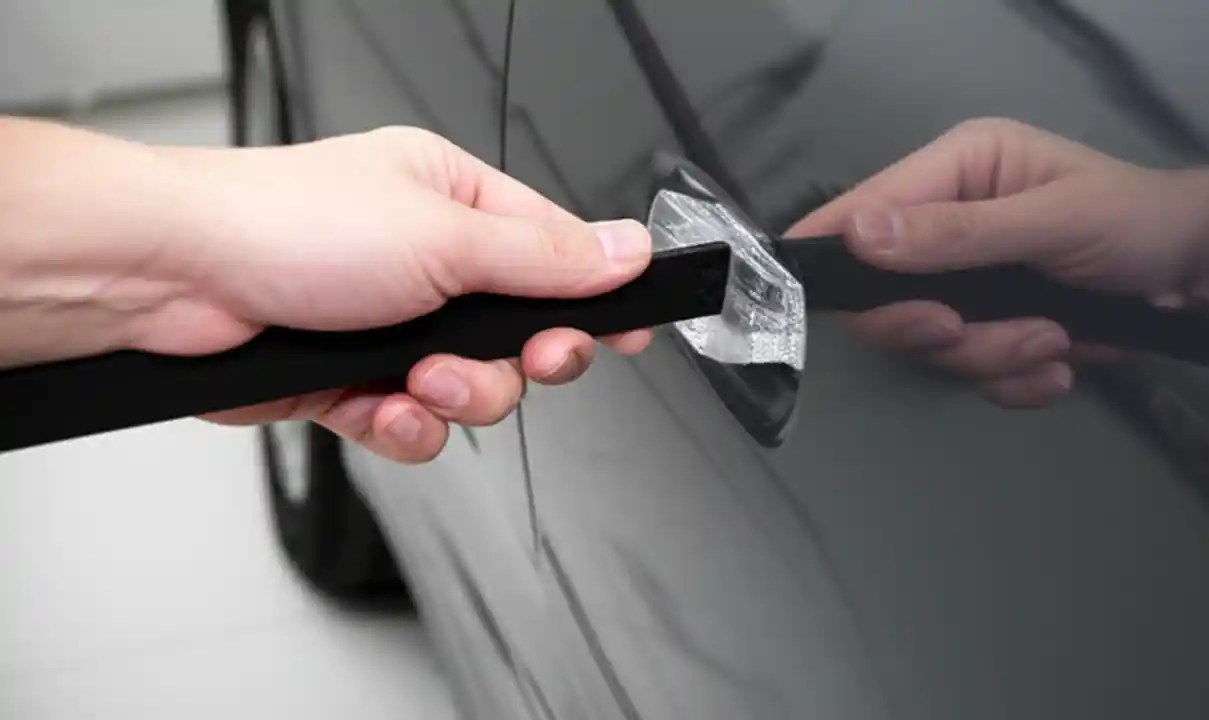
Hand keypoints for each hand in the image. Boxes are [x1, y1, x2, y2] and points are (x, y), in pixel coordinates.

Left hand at [0, 121, 650, 462]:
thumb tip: (626, 250)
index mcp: (456, 200)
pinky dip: (404, 424)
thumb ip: (546, 258)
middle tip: (524, 360)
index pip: (556, 252)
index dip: (595, 297)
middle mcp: (427, 262)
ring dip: (457, 397)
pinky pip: (414, 422)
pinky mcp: (353, 379)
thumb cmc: (285, 225)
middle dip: (518, 361)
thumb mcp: (446, 234)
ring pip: (473, 390)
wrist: (174, 282)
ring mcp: (390, 325)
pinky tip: (380, 406)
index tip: (628, 333)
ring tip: (419, 379)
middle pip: (522, 336)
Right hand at [788, 118, 1208, 407]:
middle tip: (967, 332)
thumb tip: (860, 233)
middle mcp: (945, 224)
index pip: (863, 210)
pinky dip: (1014, 380)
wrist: (1201, 276)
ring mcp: (964, 282)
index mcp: (955, 170)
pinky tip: (1060, 366)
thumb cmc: (1134, 221)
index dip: (834, 255)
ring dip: (993, 356)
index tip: (827, 304)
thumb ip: (957, 232)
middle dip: (939, 329)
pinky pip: (971, 372)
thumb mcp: (1051, 220)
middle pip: (885, 296)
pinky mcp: (987, 328)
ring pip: (931, 346)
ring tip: (1055, 342)